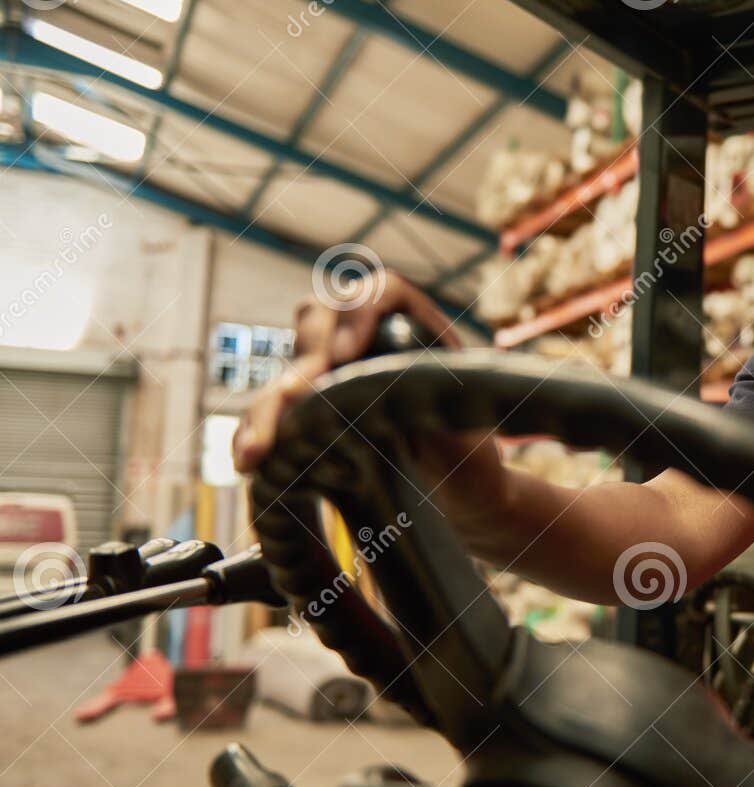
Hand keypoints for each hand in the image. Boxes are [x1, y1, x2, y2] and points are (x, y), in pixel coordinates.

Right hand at [232, 273, 505, 528]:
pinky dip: (256, 433)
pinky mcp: (310, 416)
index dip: (361, 311)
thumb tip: (391, 380)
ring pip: (289, 370)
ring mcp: (333, 377)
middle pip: (321, 321)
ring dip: (270, 407)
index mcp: (418, 329)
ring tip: (259, 449)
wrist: (463, 496)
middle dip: (307, 359)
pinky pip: (272, 414)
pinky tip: (248, 459)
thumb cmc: (472, 453)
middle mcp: (368, 343)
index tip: (348, 355)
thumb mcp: (471, 422)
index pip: (383, 290)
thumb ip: (437, 399)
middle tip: (298, 400)